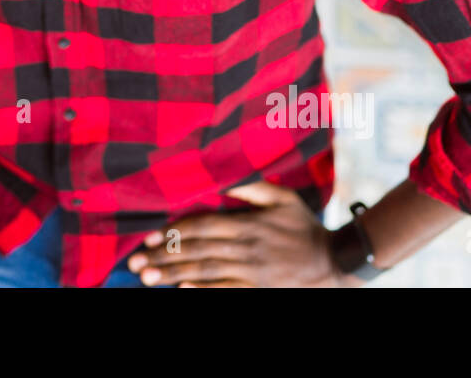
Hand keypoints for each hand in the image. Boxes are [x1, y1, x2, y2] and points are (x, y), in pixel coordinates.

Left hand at [126, 180, 359, 286]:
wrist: (334, 263)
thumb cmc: (304, 227)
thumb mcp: (283, 199)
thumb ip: (253, 188)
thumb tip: (225, 180)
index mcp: (248, 224)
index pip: (203, 226)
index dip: (173, 231)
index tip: (149, 236)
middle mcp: (246, 248)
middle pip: (197, 251)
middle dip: (164, 256)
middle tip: (136, 262)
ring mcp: (251, 272)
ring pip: (205, 272)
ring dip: (174, 274)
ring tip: (148, 278)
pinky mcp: (256, 289)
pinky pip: (225, 290)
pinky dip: (202, 290)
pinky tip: (181, 289)